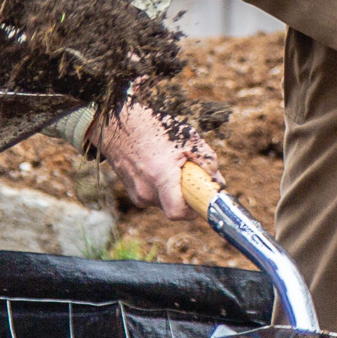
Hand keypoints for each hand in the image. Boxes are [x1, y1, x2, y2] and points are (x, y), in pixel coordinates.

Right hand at [94, 100, 214, 217]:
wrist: (117, 124)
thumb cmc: (153, 128)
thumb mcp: (188, 138)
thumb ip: (207, 161)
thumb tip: (218, 182)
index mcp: (160, 176)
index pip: (177, 213)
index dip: (192, 211)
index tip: (200, 200)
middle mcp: (146, 189)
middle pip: (174, 207)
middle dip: (186, 196)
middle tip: (191, 178)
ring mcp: (136, 193)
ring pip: (164, 202)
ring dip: (173, 191)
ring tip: (172, 167)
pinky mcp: (132, 192)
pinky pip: (154, 197)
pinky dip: (161, 188)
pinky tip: (159, 168)